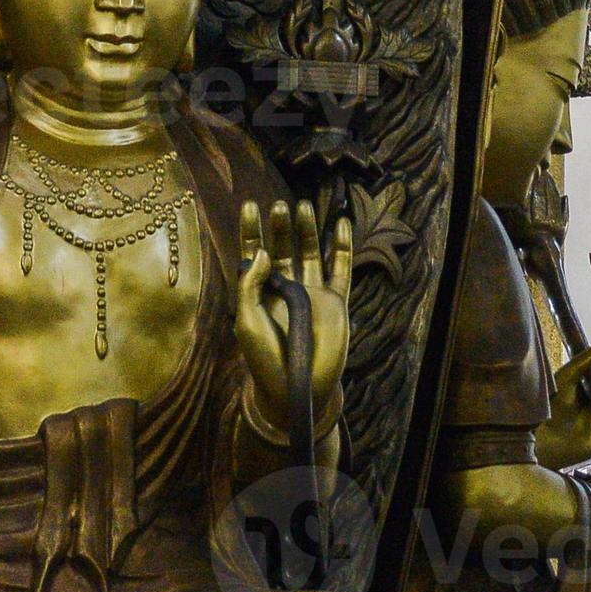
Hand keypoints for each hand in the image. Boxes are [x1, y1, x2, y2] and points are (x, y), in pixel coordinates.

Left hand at [236, 200, 351, 439]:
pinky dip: (342, 245)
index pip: (254, 253)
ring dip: (306, 228)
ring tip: (301, 205)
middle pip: (283, 247)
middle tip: (278, 206)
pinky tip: (341, 223)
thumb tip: (263, 250)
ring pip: (310, 251)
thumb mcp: (248, 320)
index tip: (250, 205)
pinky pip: (341, 268)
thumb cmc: (265, 357)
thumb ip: (250, 284)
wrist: (296, 386)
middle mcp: (286, 287)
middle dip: (280, 226)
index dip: (252, 229)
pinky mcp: (335, 301)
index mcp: (260, 291)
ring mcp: (312, 292)